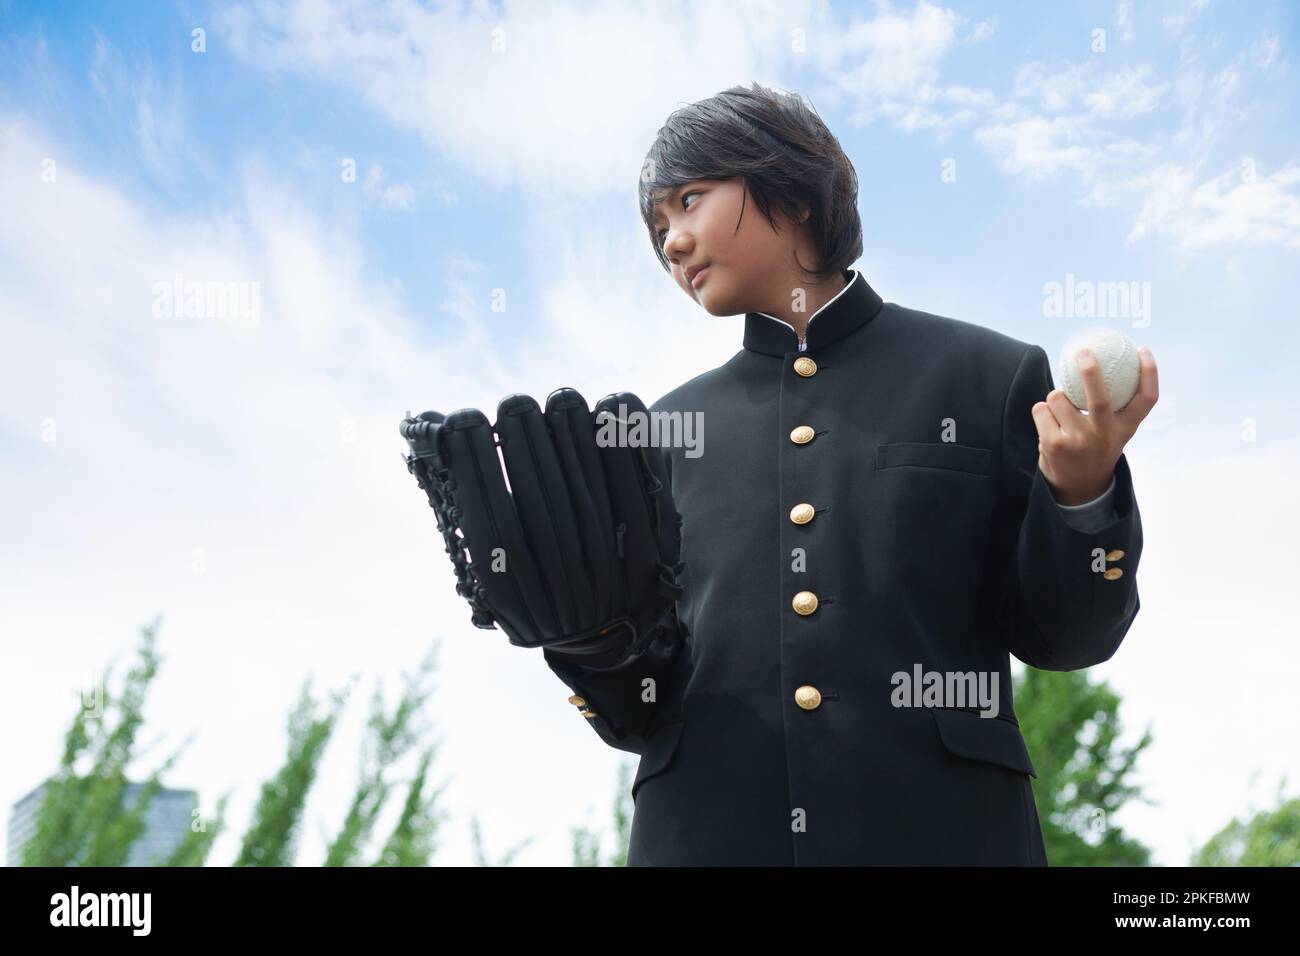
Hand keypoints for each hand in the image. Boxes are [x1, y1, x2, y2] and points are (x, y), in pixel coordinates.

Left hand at [1032, 346, 1158, 505]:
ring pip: (1058, 397)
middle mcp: (1105, 436)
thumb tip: (1105, 359)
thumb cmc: (1096, 447)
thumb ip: (1116, 406)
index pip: (1147, 400)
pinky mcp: (1054, 444)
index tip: (1143, 350)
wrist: (1077, 486)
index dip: (1150, 374)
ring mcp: (1078, 442)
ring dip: (1056, 398)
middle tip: (1083, 352)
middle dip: (1091, 372)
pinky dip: (1042, 411)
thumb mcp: (1115, 430)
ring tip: (1062, 414)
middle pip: (1100, 400)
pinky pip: (1041, 409)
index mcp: (1125, 429)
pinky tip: (1050, 426)